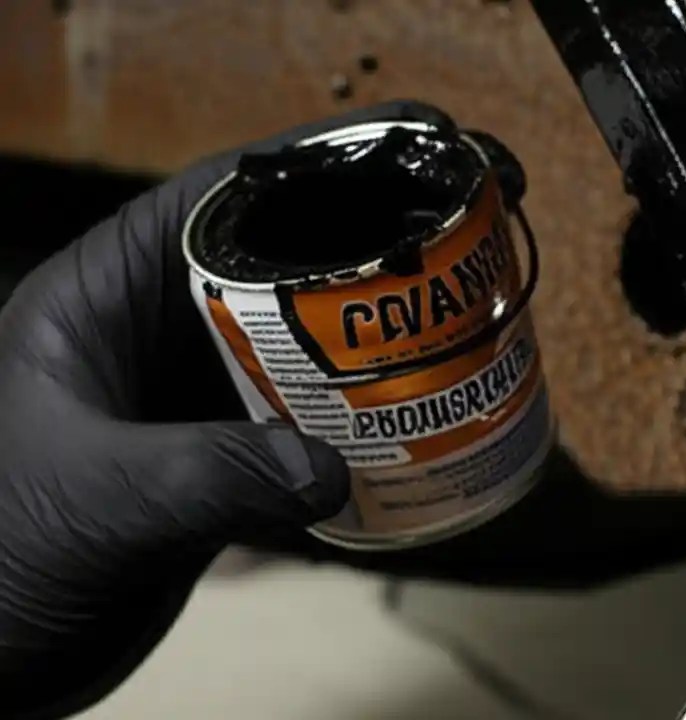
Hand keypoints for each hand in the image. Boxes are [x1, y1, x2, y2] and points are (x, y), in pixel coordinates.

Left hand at [0, 100, 448, 717]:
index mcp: (105, 297)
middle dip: (372, 238)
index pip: (218, 198)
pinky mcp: (226, 460)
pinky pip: (313, 422)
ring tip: (470, 315)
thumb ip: (206, 476)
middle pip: (283, 259)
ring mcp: (197, 397)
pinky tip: (427, 421)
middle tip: (469, 228)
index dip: (316, 161)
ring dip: (383, 334)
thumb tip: (328, 468)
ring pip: (308, 342)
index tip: (410, 146)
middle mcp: (158, 332)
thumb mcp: (92, 502)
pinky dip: (370, 422)